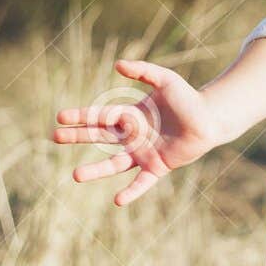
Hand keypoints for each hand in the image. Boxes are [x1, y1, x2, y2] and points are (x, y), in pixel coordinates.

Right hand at [52, 58, 228, 205]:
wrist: (210, 118)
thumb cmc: (188, 98)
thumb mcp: (164, 80)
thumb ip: (143, 71)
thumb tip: (117, 65)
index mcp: (130, 115)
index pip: (100, 116)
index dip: (81, 116)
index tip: (60, 117)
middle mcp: (132, 136)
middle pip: (100, 138)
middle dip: (79, 137)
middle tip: (55, 137)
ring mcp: (143, 153)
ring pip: (115, 164)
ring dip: (96, 170)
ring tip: (76, 175)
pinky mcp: (158, 166)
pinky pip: (142, 182)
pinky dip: (131, 191)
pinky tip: (118, 200)